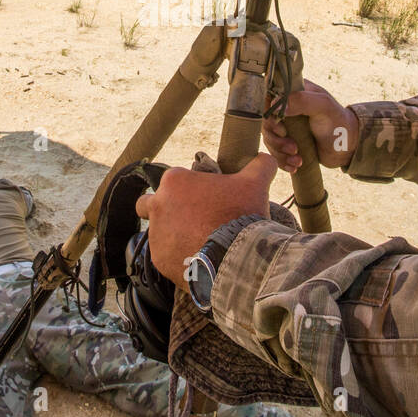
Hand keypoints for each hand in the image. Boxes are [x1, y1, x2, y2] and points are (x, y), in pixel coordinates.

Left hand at [135, 152, 276, 291]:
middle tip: (190, 218)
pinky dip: (177, 256)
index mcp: (174, 181)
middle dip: (164, 209)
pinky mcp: (159, 258)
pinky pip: (165, 255)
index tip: (203, 199)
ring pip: (158, 231)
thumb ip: (259, 165)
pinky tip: (197, 258)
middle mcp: (157, 205)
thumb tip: (267, 158)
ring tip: (200, 241)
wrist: (237, 258)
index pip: (172, 180)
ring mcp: (155, 233)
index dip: (188, 188)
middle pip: (150, 204)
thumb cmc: (242, 215)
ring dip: (173, 234)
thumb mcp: (256, 183)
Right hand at [262, 79, 358, 172]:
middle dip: (277, 139)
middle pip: (267, 123)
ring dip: (281, 153)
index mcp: (293, 93)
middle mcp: (287, 109)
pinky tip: (295, 166)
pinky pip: (276, 153)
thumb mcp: (323, 106)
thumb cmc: (338, 121)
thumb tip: (276, 105)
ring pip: (270, 140)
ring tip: (298, 159)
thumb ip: (302, 100)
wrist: (348, 147)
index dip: (270, 115)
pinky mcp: (288, 143)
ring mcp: (287, 127)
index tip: (282, 128)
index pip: (269, 99)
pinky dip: (283, 162)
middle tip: (293, 148)